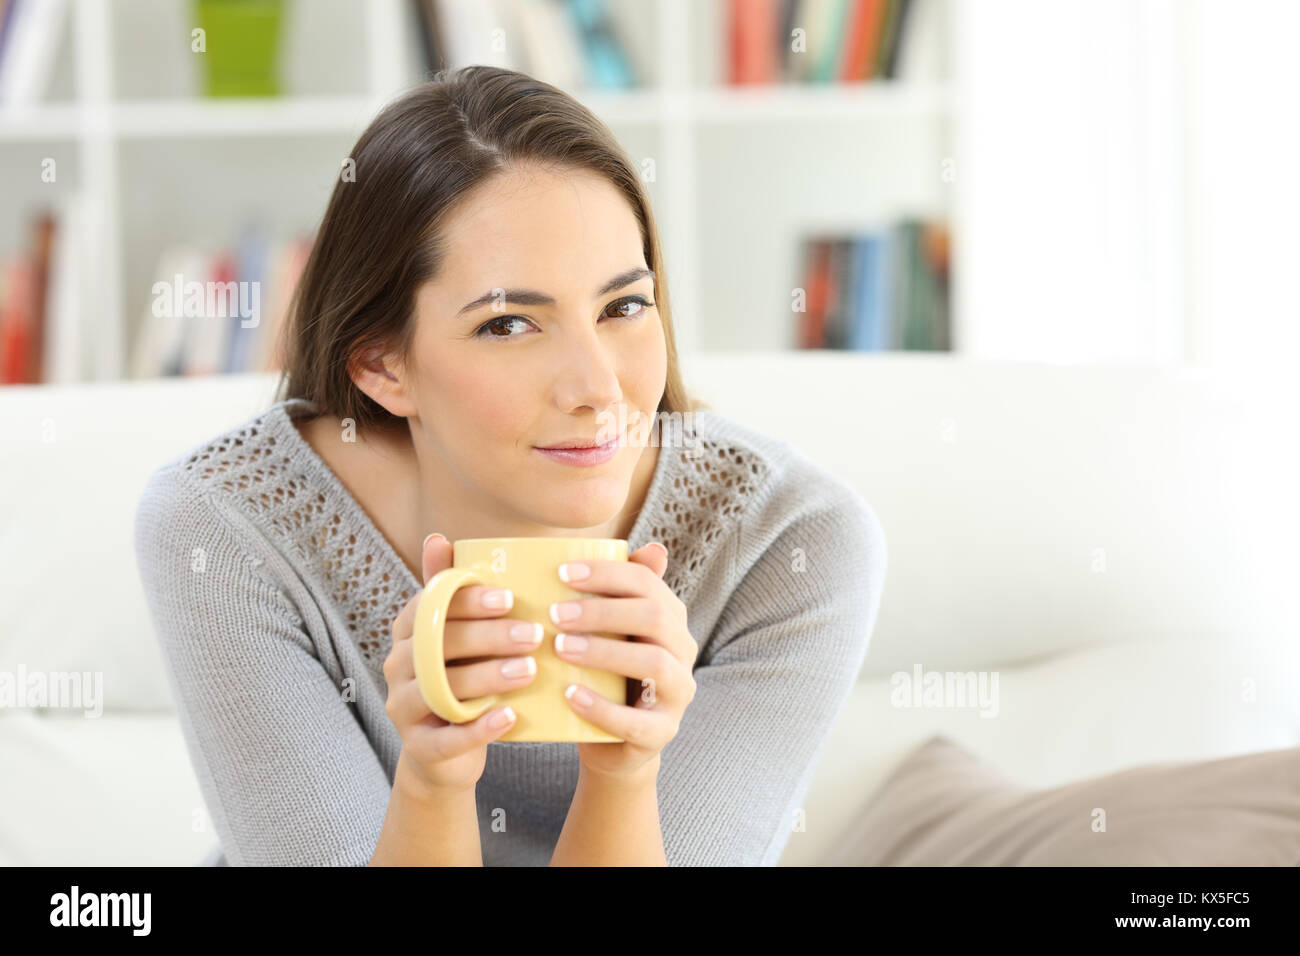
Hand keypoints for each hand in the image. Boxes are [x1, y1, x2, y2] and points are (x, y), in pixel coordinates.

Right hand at [383, 533, 541, 795]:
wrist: (446, 753)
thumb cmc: (461, 679)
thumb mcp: (457, 636)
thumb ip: (450, 591)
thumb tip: (438, 538)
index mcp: (408, 632)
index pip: (432, 608)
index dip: (469, 601)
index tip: (511, 597)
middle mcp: (397, 666)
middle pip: (440, 646)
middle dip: (489, 637)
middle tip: (534, 633)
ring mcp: (403, 708)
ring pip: (443, 690)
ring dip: (489, 677)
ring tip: (530, 670)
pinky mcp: (418, 748)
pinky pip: (446, 739)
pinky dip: (479, 729)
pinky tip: (510, 716)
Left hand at [551, 542, 697, 782]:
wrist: (610, 743)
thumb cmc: (604, 676)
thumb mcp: (607, 634)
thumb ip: (614, 594)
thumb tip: (649, 548)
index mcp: (669, 619)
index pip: (647, 583)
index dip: (608, 574)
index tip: (562, 573)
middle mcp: (683, 651)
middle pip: (655, 618)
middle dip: (604, 611)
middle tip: (555, 614)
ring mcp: (677, 694)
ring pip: (654, 664)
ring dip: (605, 652)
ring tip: (560, 648)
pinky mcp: (662, 733)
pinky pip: (637, 722)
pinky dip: (601, 707)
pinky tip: (569, 694)